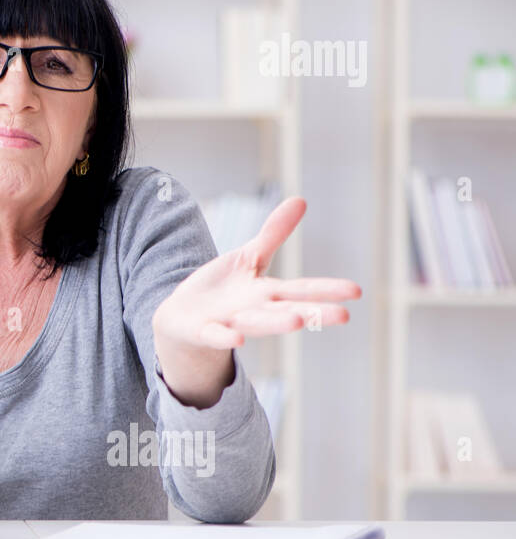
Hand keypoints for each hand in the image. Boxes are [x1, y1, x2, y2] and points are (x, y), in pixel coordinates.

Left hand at [154, 196, 362, 351]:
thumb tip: (301, 200)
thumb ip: (274, 234)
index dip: (327, 290)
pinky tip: (237, 339)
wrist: (183, 316)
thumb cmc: (224, 288)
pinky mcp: (203, 331)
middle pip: (288, 311)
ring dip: (276, 323)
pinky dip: (225, 337)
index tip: (356, 291)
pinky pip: (216, 335)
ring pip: (256, 324)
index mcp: (267, 293)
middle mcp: (254, 310)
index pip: (301, 290)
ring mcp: (230, 322)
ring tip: (298, 322)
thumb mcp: (249, 257)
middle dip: (314, 313)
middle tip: (343, 316)